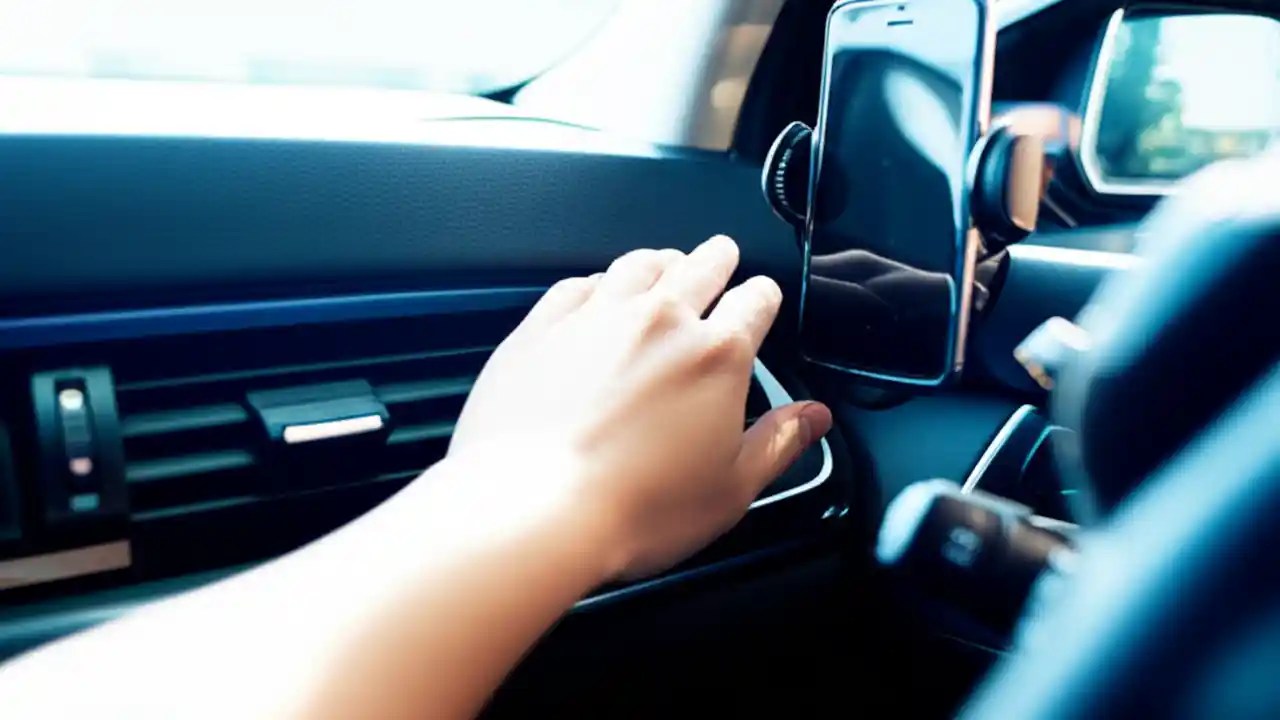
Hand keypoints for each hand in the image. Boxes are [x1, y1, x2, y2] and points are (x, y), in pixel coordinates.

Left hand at [447, 235, 831, 580]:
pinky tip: (596, 292)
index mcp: (716, 356)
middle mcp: (659, 321)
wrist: (533, 507)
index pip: (755, 301)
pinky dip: (597, 283)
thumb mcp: (729, 489)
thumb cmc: (634, 508)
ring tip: (665, 266)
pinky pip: (578, 284)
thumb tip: (814, 417)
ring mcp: (596, 317)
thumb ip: (779, 443)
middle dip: (718, 259)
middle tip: (722, 257)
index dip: (763, 296)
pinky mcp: (542, 327)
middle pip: (700, 265)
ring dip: (660, 262)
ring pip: (638, 264)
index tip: (760, 299)